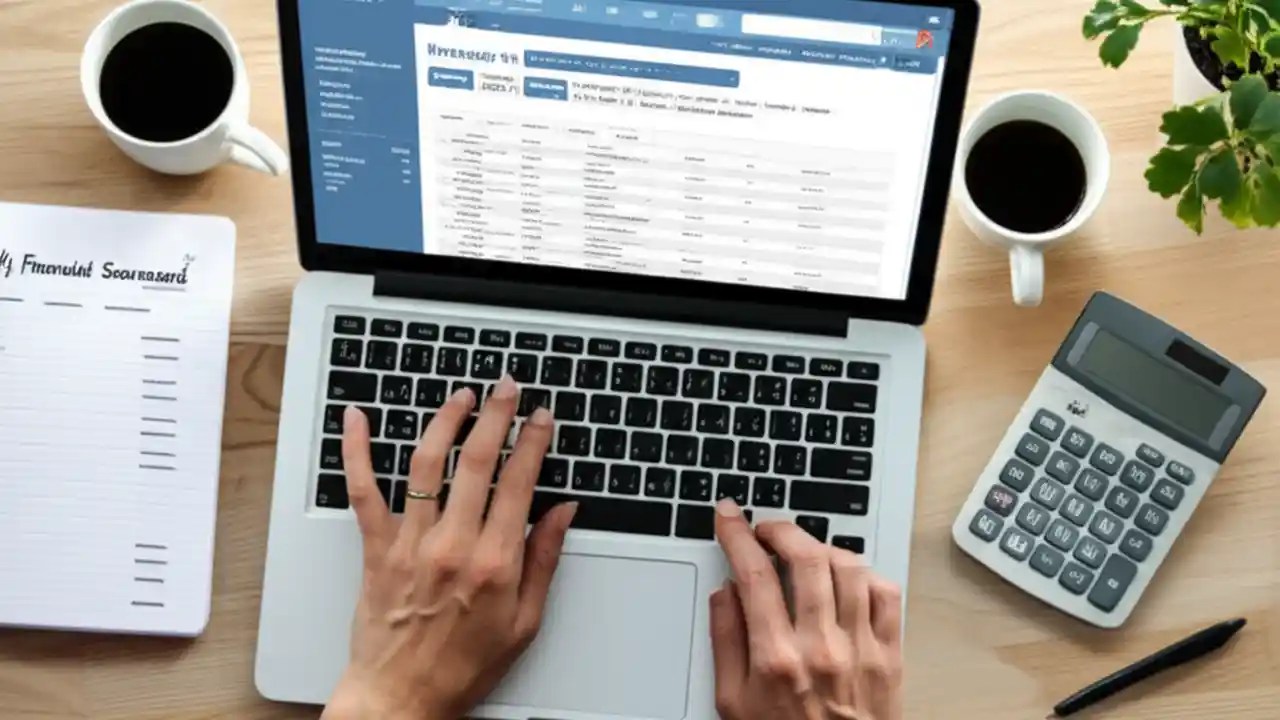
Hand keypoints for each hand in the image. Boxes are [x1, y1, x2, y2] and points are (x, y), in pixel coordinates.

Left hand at [323, 377, 577, 719]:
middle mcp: (453, 547)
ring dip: (445, 422)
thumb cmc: (463, 667)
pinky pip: (362, 492)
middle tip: (506, 388)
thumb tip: (564, 512)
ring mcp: (411, 545)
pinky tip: (356, 419)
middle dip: (496, 415)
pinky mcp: (376, 550)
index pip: (519, 483)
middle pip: (477, 462)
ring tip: (460, 396)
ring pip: (426, 465)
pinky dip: (355, 451)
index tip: (540, 417)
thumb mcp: (526, 622)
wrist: (402, 699)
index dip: (533, 441)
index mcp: (495, 564)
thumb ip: (545, 560)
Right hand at [710, 501, 903, 719]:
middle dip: (781, 528)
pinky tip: (845, 576)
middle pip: (806, 558)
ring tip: (804, 549)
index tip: (729, 516)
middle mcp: (821, 648)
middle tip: (766, 527)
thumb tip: (725, 592)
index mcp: (775, 659)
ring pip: (849, 567)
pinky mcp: (890, 655)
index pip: (754, 575)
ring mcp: (861, 649)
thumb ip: (726, 641)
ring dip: (823, 546)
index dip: (738, 534)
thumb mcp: (732, 702)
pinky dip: (865, 574)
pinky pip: (886, 594)